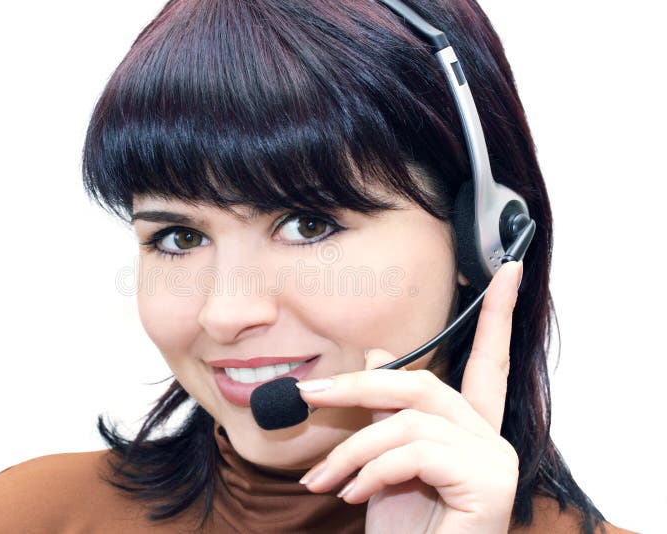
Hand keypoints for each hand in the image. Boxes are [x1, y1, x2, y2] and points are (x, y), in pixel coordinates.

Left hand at [297, 260, 523, 533]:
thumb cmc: (400, 530)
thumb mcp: (380, 464)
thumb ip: (382, 412)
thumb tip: (369, 358)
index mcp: (469, 430)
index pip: (489, 362)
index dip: (501, 315)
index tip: (510, 269)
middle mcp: (491, 438)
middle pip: (423, 383)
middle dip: (358, 386)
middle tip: (305, 395)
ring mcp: (495, 460)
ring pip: (409, 420)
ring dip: (351, 448)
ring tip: (322, 482)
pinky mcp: (489, 483)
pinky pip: (414, 451)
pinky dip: (371, 470)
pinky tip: (355, 497)